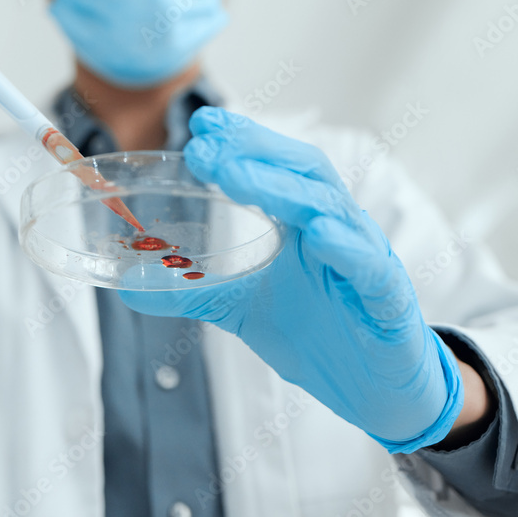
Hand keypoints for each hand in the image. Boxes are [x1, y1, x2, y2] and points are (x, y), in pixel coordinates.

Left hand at [120, 107, 464, 452]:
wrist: (374, 390)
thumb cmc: (321, 334)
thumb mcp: (241, 309)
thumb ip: (192, 291)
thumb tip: (129, 284)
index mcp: (305, 223)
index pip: (277, 168)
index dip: (243, 142)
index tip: (202, 126)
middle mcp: (338, 229)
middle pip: (303, 171)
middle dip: (256, 150)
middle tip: (207, 140)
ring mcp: (365, 259)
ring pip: (330, 209)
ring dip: (281, 188)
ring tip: (235, 175)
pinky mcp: (388, 299)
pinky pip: (369, 267)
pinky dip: (345, 248)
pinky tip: (317, 233)